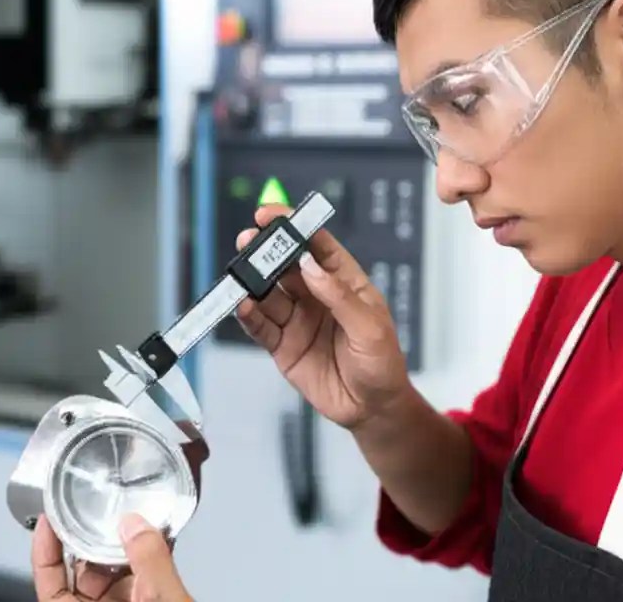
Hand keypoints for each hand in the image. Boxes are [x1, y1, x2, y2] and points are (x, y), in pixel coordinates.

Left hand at [32, 513, 192, 600]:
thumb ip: (150, 563)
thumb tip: (135, 527)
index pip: (50, 582)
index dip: (45, 549)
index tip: (49, 521)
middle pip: (82, 574)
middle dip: (95, 543)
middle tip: (107, 518)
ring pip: (112, 576)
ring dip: (123, 551)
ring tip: (135, 528)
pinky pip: (137, 581)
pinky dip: (144, 562)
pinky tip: (154, 544)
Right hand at [234, 204, 410, 428]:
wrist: (373, 409)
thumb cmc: (382, 364)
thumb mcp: (370, 328)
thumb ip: (338, 296)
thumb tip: (309, 265)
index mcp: (344, 282)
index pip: (317, 246)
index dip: (295, 227)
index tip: (272, 214)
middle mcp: (317, 296)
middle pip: (285, 265)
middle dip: (265, 250)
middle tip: (248, 240)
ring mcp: (297, 320)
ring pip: (268, 293)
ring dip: (251, 281)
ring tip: (240, 274)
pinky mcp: (283, 345)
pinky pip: (261, 326)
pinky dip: (248, 315)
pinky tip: (243, 306)